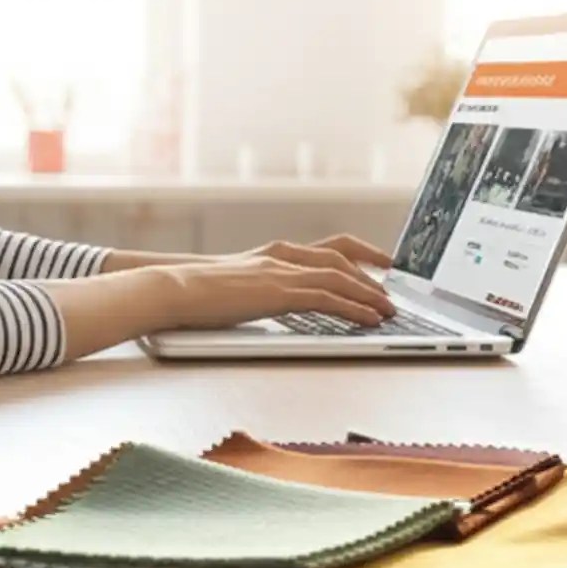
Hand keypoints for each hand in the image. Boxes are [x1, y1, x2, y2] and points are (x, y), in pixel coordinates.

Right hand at [155, 255, 395, 329]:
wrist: (174, 287)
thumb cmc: (195, 292)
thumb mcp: (235, 285)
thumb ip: (258, 289)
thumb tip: (268, 302)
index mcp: (274, 253)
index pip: (327, 248)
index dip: (359, 255)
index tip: (379, 264)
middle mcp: (282, 256)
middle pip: (341, 259)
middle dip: (371, 275)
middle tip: (392, 291)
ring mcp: (282, 272)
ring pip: (340, 278)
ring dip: (370, 294)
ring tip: (388, 311)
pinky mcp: (280, 292)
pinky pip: (328, 298)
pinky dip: (354, 308)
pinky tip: (369, 320)